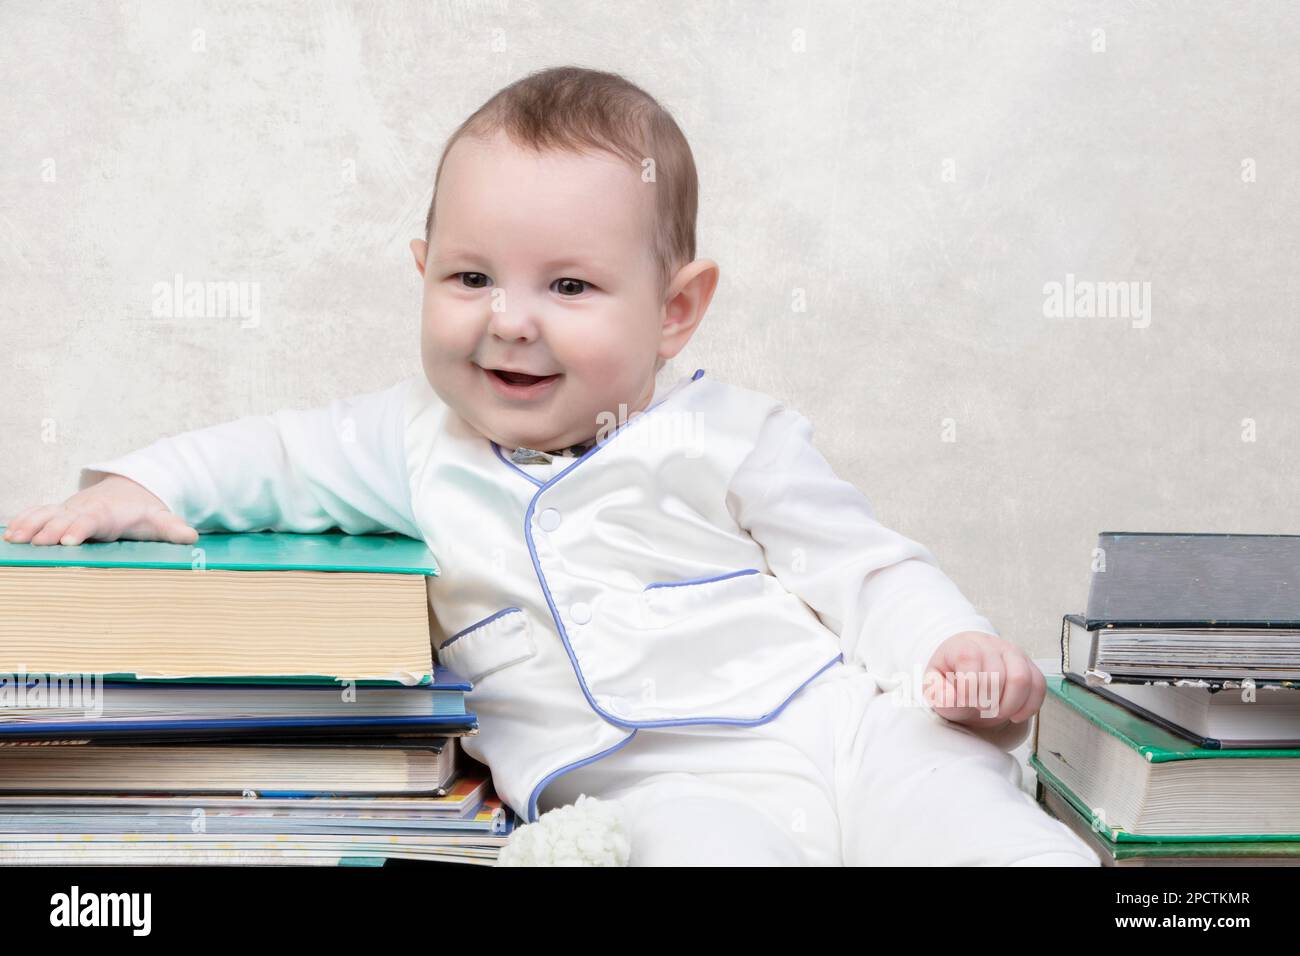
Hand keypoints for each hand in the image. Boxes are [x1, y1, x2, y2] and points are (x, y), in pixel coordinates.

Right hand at [2, 474, 197, 546]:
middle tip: (37, 543)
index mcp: (108, 513)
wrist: (129, 492)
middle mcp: (84, 509)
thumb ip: (173, 528)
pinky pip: (38, 514)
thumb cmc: (142, 513)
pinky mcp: (59, 513)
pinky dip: (23, 521)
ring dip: (31, 526)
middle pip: (64, 518)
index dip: (80, 529)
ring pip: (47, 515)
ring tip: (15, 539)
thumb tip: (192, 537)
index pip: (92, 520)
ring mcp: (69, 510)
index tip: (69, 540)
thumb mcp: (160, 519)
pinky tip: (10, 534)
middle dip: (50, 530)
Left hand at [923, 631, 1044, 731]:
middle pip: (997, 674)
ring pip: (1022, 678)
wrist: (967, 673)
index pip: (970, 658)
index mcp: (963, 645)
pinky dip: (1029, 706)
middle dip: (988, 701)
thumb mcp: (934, 687)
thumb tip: (952, 698)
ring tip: (997, 712)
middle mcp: (990, 644)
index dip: (969, 685)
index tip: (965, 701)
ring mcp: (1013, 653)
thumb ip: (938, 693)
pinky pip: (1039, 686)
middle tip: (980, 710)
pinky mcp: (1030, 667)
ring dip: (1010, 705)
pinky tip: (1014, 715)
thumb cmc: (951, 680)